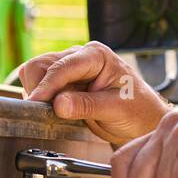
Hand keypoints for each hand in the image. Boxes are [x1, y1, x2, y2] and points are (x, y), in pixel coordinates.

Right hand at [17, 41, 167, 146]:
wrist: (142, 121)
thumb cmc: (137, 110)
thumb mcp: (116, 109)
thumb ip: (86, 105)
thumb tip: (58, 104)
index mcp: (96, 55)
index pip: (62, 66)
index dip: (46, 85)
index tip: (34, 103)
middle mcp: (80, 57)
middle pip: (41, 64)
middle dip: (38, 87)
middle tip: (43, 112)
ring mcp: (70, 69)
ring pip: (36, 73)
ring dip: (37, 93)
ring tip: (51, 113)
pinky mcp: (63, 83)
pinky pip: (40, 85)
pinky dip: (40, 99)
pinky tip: (53, 112)